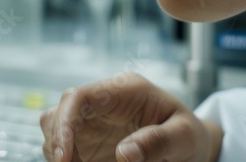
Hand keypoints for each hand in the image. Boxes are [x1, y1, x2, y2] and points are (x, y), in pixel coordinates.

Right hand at [40, 72, 221, 161]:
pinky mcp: (89, 140)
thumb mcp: (184, 136)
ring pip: (55, 127)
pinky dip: (66, 158)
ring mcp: (93, 121)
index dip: (64, 122)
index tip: (63, 154)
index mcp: (124, 90)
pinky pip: (65, 147)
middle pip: (60, 111)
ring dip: (57, 149)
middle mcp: (102, 102)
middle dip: (56, 140)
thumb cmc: (189, 135)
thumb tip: (124, 154)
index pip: (79, 96)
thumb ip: (158, 141)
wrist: (190, 146)